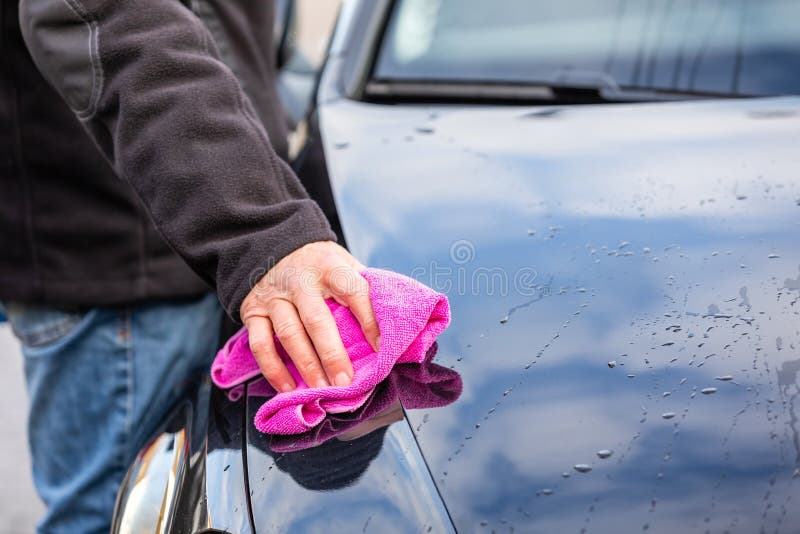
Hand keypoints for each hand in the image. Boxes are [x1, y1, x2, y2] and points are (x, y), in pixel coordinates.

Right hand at [240, 241, 379, 391]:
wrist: (274, 244)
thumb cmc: (319, 264)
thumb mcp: (343, 263)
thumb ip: (362, 288)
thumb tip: (393, 325)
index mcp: (330, 267)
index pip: (353, 291)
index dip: (369, 320)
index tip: (381, 348)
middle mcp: (300, 281)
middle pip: (317, 320)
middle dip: (332, 355)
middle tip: (346, 383)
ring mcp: (274, 297)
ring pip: (289, 334)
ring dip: (306, 365)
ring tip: (320, 390)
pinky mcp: (252, 311)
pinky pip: (260, 344)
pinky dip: (273, 369)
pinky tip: (287, 387)